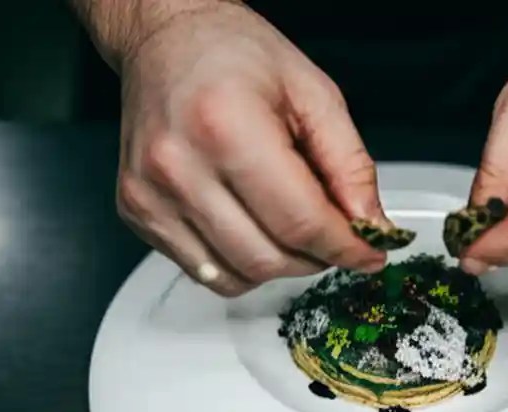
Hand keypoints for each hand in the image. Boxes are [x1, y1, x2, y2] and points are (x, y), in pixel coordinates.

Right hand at [113, 1, 387, 295]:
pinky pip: (204, 272)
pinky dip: (240, 264)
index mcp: (227, 126)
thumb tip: (370, 226)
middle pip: (268, 258)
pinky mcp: (137, 212)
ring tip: (289, 226)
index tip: (368, 253)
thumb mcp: (314, 94)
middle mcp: (179, 164)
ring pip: (237, 276)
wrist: (165, 38)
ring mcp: (151, 194)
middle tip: (331, 235)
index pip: (300, 221)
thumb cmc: (233, 53)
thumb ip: (350, 166)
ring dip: (278, 265)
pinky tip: (251, 227)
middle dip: (314, 258)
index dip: (345, 247)